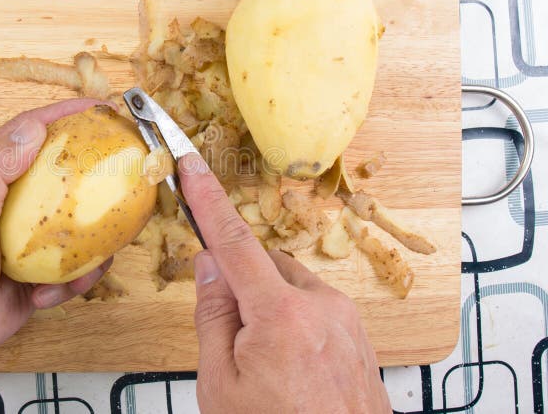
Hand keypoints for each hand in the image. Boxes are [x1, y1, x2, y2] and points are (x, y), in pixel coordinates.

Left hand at [0, 99, 111, 371]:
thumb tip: (33, 128)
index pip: (29, 134)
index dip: (65, 116)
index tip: (102, 108)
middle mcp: (11, 204)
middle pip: (63, 175)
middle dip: (96, 171)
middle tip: (127, 169)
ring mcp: (26, 240)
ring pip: (77, 226)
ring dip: (92, 237)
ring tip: (103, 243)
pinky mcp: (38, 275)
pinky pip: (73, 271)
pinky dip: (71, 282)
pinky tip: (49, 294)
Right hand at [178, 154, 390, 413]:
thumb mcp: (221, 384)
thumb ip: (213, 316)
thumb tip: (210, 264)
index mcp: (280, 316)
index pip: (233, 242)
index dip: (208, 200)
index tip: (192, 166)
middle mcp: (321, 306)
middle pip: (263, 268)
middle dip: (242, 289)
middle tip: (232, 340)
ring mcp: (345, 318)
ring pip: (289, 288)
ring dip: (269, 309)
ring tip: (269, 366)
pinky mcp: (358, 331)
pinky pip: (314, 306)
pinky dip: (293, 322)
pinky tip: (291, 366)